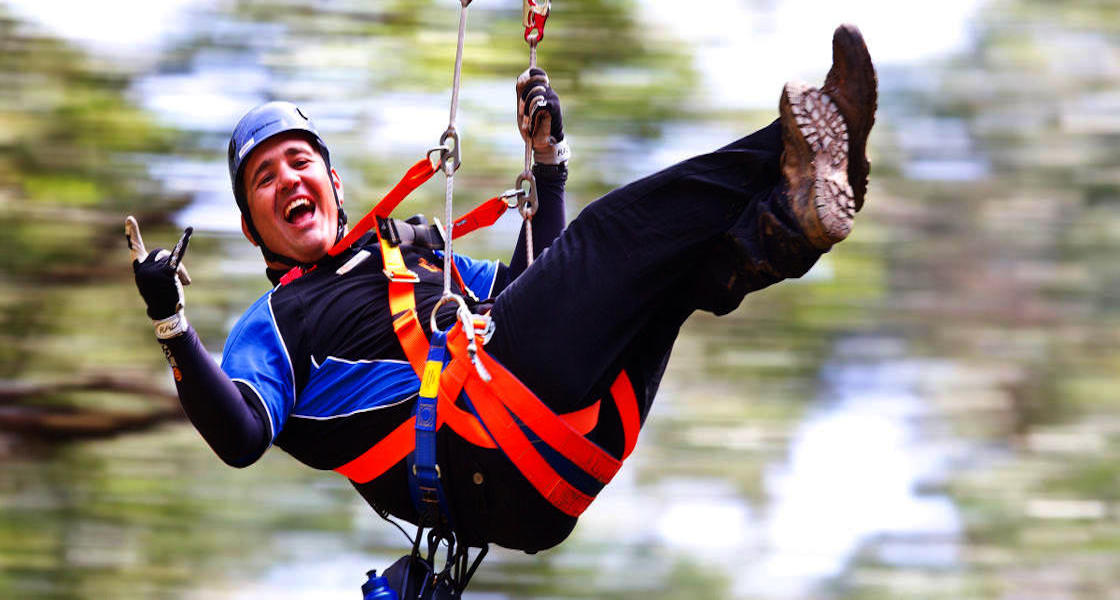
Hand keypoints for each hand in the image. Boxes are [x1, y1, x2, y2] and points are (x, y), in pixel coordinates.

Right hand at [126, 216, 192, 338]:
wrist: (164, 313)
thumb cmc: (161, 297)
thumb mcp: (155, 280)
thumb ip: (159, 267)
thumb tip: (174, 256)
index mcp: (139, 269)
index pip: (135, 249)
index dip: (132, 234)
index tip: (129, 219)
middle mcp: (144, 268)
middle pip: (161, 252)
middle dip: (172, 261)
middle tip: (182, 279)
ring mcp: (155, 271)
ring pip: (171, 258)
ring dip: (181, 269)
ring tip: (184, 283)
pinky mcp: (167, 274)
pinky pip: (177, 256)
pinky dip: (183, 244)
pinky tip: (188, 233)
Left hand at [516, 67, 569, 164]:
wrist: (543, 143)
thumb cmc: (533, 127)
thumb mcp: (524, 109)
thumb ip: (522, 95)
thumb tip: (520, 78)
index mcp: (541, 91)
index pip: (536, 72)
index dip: (528, 74)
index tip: (521, 82)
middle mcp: (548, 92)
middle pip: (533, 82)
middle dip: (524, 97)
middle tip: (522, 112)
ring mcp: (552, 99)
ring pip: (535, 93)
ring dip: (528, 109)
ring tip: (529, 120)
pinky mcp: (554, 107)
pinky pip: (539, 104)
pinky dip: (532, 115)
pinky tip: (533, 123)